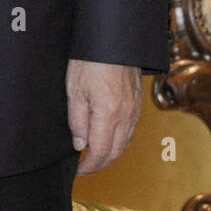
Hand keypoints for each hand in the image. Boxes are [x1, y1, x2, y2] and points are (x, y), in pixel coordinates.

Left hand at [67, 58, 141, 174]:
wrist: (112, 40)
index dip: (89, 166)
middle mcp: (125, 116)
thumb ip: (77, 120)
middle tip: (85, 168)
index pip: (100, 151)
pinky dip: (120, 142)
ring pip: (125, 143)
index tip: (78, 170)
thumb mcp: (74, 89)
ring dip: (111, 154)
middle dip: (100, 164)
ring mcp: (134, 111)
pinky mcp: (137, 104)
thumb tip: (80, 144)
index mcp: (108, 114)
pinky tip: (110, 140)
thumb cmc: (89, 60)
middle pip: (115, 151)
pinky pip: (130, 131)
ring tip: (95, 158)